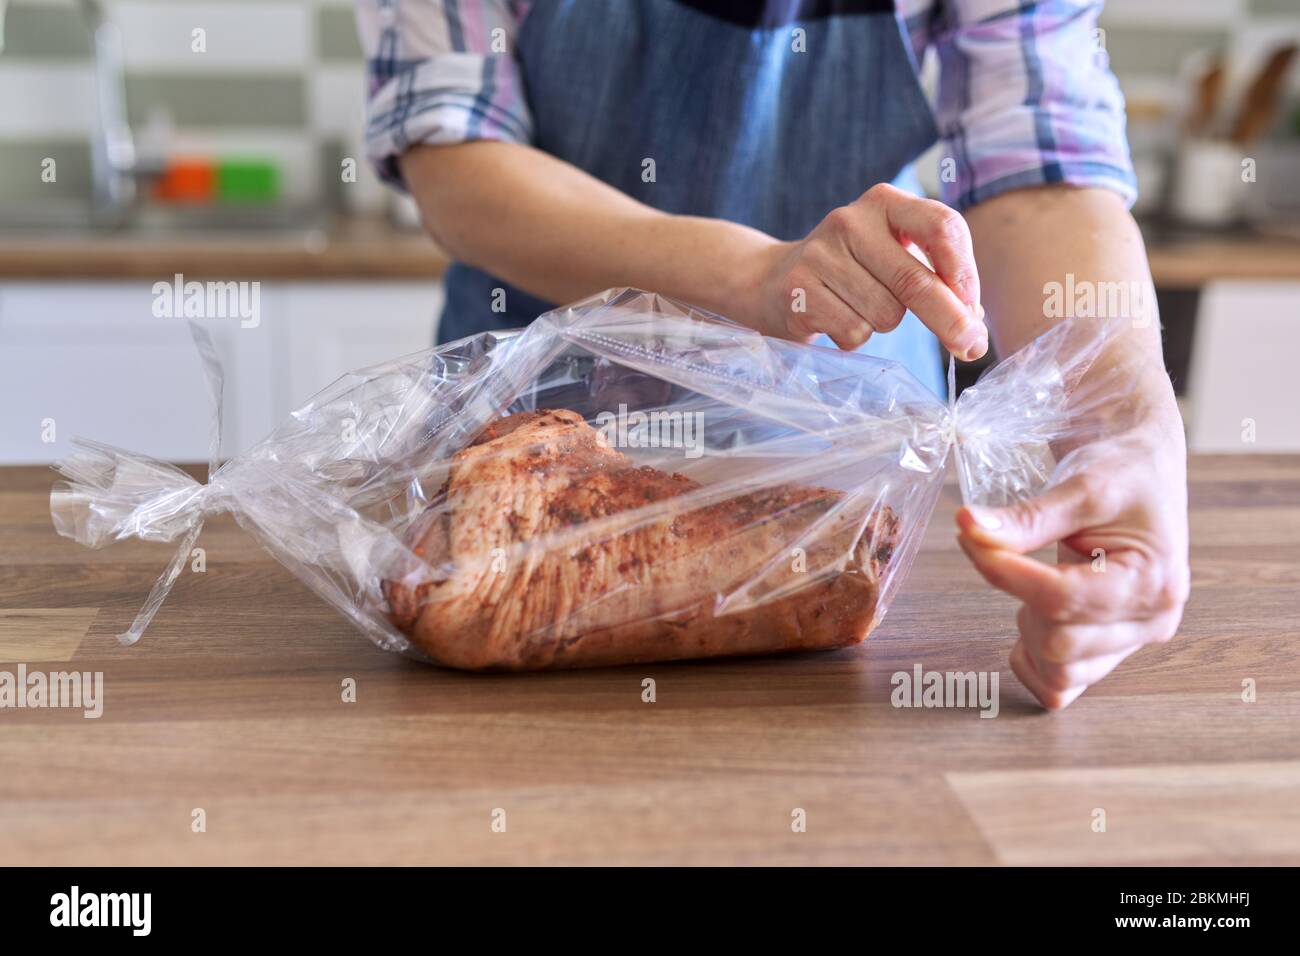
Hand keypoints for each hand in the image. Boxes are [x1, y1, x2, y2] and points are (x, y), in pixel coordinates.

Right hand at [744, 183, 987, 357]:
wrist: (771, 281)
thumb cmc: (849, 273)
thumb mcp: (890, 256)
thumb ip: (934, 276)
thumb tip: (972, 323)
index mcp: (884, 202)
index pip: (942, 226)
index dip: (964, 272)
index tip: (971, 308)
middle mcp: (851, 220)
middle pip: (917, 280)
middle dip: (950, 320)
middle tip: (970, 347)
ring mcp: (820, 254)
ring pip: (886, 314)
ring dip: (883, 324)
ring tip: (858, 308)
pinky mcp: (799, 290)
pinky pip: (854, 331)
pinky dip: (854, 337)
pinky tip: (835, 319)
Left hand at [955, 429, 1189, 709]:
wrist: (1143, 471)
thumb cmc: (1123, 472)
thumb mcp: (1081, 483)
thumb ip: (1027, 517)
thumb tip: (970, 527)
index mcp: (1154, 581)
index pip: (1061, 598)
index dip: (1004, 573)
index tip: (970, 537)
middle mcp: (1152, 621)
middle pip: (1058, 644)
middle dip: (1017, 600)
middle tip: (1003, 553)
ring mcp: (1133, 640)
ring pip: (1061, 673)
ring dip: (1027, 635)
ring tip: (1031, 584)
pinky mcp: (1113, 648)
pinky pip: (1065, 685)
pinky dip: (1036, 664)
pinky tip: (1029, 620)